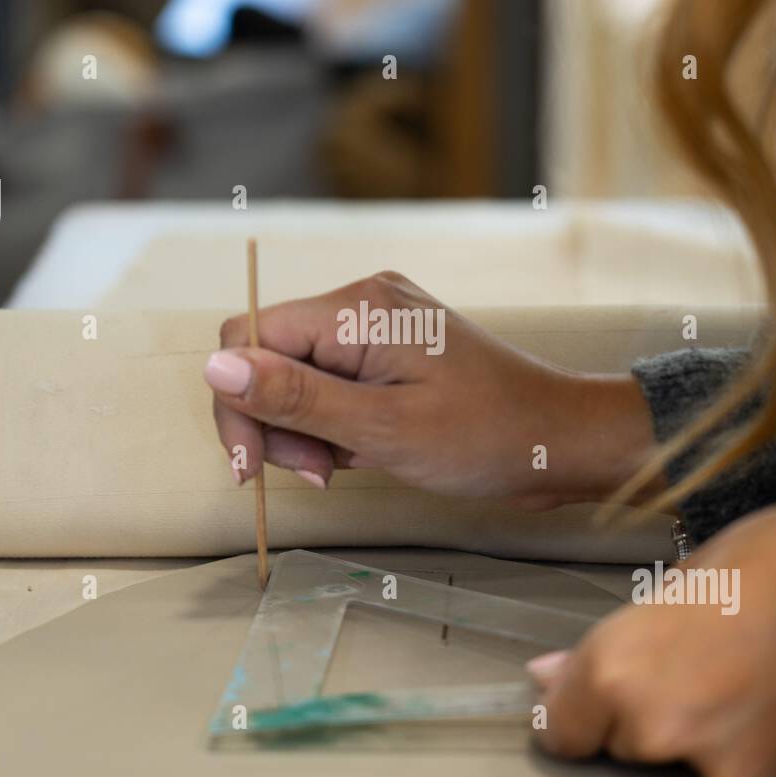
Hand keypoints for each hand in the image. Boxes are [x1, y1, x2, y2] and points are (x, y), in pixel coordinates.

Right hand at [204, 271, 655, 505]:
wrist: (560, 442)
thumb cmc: (488, 436)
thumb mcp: (382, 429)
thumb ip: (295, 398)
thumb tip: (215, 366)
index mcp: (358, 308)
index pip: (248, 337)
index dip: (238, 403)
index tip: (254, 468)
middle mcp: (363, 302)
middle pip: (269, 357)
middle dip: (276, 423)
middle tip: (317, 473)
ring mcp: (378, 326)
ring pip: (296, 377)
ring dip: (305, 432)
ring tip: (344, 468)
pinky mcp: (390, 352)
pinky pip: (331, 386)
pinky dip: (334, 427)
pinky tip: (363, 453)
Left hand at [530, 499, 775, 776]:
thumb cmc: (737, 570)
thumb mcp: (652, 599)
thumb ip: (594, 656)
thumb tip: (545, 680)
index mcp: (614, 678)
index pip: (563, 736)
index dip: (581, 713)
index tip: (598, 701)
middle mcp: (658, 731)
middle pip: (628, 751)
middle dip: (648, 720)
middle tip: (692, 670)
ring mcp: (721, 766)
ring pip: (688, 768)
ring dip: (704, 740)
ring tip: (738, 683)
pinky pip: (746, 776)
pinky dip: (755, 750)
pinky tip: (771, 703)